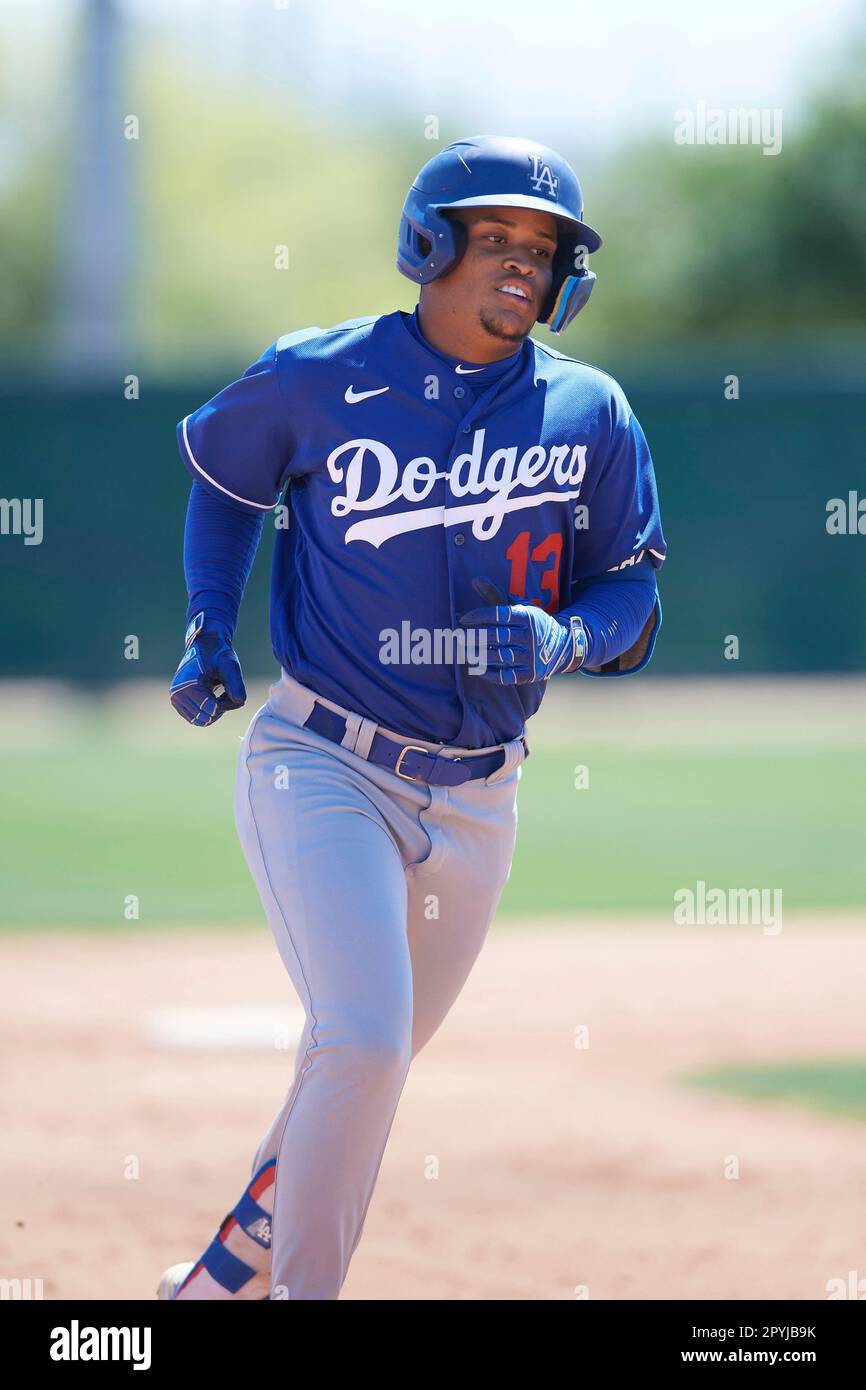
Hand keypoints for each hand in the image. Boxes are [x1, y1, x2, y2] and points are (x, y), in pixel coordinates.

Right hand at [169, 612, 246, 726]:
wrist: (204, 645)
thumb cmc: (218, 654)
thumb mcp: (230, 666)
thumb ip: (236, 684)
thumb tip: (240, 702)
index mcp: (188, 685)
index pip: (212, 709)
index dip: (227, 704)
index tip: (233, 689)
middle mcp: (177, 695)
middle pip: (206, 717)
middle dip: (221, 708)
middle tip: (228, 690)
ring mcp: (175, 699)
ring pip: (201, 721)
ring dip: (215, 711)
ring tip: (221, 693)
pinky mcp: (178, 702)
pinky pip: (195, 718)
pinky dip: (208, 711)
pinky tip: (214, 697)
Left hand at [458, 579, 586, 685]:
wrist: (564, 646)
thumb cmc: (533, 623)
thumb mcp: (520, 607)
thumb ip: (496, 595)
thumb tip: (474, 580)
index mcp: (527, 617)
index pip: (500, 614)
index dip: (480, 616)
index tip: (463, 619)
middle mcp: (530, 636)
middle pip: (498, 636)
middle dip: (475, 637)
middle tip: (459, 638)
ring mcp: (531, 656)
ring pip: (500, 656)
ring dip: (480, 656)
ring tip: (465, 653)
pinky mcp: (530, 673)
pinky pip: (507, 676)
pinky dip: (491, 674)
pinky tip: (478, 669)